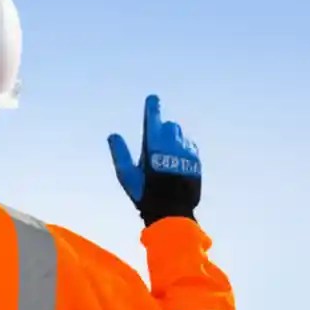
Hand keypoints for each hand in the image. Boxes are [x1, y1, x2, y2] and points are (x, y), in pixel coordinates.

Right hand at [107, 94, 201, 225]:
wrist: (172, 211)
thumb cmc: (145, 193)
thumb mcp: (126, 175)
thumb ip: (120, 152)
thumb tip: (113, 135)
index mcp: (153, 145)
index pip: (154, 118)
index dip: (153, 107)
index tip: (153, 98)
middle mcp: (172, 145)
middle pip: (169, 126)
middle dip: (162, 128)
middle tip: (155, 139)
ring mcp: (186, 152)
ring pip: (180, 136)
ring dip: (172, 139)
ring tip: (164, 156)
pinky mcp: (196, 160)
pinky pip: (189, 146)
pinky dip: (181, 148)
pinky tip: (175, 161)